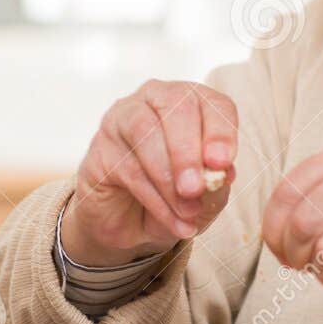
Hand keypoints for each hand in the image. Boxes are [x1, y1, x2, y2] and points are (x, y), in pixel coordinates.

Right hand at [60, 80, 238, 266]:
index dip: (220, 132)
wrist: (132, 223)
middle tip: (196, 189)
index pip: (212, 104)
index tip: (222, 163)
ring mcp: (122, 119)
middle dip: (188, 152)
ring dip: (168, 179)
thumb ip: (217, 180)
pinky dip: (155, 199)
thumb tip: (220, 172)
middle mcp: (156, 100)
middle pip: (175, 108)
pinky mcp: (100, 148)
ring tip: (187, 212)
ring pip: (145, 134)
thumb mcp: (207, 194)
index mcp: (192, 103)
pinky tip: (172, 220)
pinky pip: (128, 168)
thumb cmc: (176, 196)